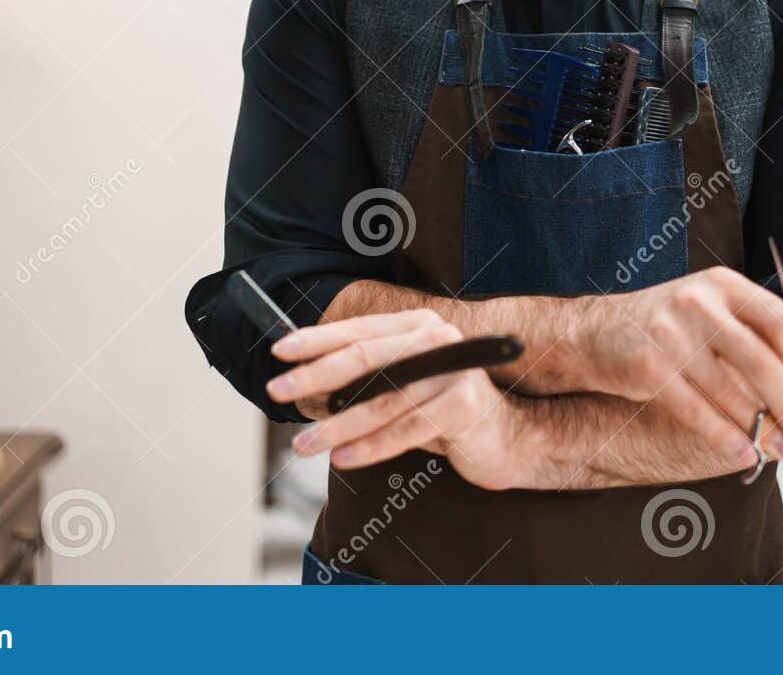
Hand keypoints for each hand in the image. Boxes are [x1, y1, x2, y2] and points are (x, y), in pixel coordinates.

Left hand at [266, 309, 524, 489]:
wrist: (504, 438)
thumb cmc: (442, 413)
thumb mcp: (403, 387)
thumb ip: (366, 379)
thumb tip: (303, 382)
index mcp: (418, 326)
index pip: (359, 330)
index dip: (316, 339)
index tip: (280, 351)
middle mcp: (438, 339)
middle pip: (366, 357)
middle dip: (315, 375)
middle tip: (278, 391)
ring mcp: (454, 370)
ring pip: (380, 400)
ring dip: (336, 424)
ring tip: (305, 442)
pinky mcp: (464, 405)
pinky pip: (405, 429)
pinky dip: (370, 446)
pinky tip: (342, 457)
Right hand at [576, 266, 782, 462]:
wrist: (596, 333)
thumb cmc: (664, 326)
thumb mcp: (712, 313)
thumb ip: (762, 336)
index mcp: (722, 285)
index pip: (780, 319)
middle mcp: (699, 302)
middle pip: (761, 360)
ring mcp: (673, 334)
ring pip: (731, 392)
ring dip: (760, 428)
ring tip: (778, 449)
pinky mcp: (650, 367)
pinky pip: (698, 412)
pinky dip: (726, 438)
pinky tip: (742, 454)